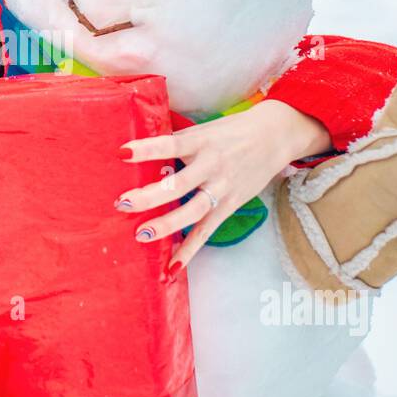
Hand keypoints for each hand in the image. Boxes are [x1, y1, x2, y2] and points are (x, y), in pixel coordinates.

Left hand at [115, 99, 330, 278]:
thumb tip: (140, 151)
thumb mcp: (205, 130)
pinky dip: (190, 249)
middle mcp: (211, 166)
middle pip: (179, 184)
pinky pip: (207, 231)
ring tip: (141, 234)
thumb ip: (178, 142)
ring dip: (166, 225)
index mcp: (201, 142)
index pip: (170, 145)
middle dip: (150, 195)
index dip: (148, 149)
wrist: (275, 137)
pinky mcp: (229, 206)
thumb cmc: (231, 132)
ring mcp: (222, 189)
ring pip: (193, 211)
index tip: (122, 153)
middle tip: (123, 202)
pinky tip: (172, 267)